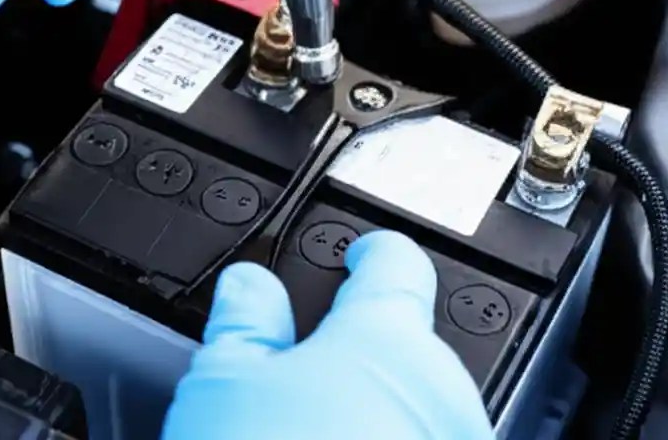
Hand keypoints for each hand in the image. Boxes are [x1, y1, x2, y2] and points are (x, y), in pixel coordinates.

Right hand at [162, 231, 494, 439]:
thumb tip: (250, 288)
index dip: (370, 250)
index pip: (395, 263)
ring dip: (375, 417)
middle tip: (295, 383)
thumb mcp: (223, 391)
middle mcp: (443, 393)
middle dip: (358, 357)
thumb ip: (245, 325)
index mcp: (387, 341)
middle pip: (404, 347)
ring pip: (416, 412)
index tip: (360, 252)